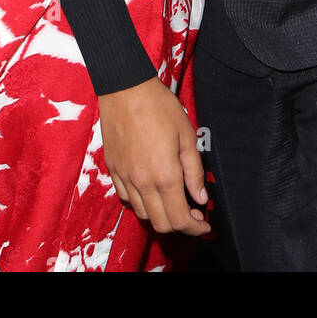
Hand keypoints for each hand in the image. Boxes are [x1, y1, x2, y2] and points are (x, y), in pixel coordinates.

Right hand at [98, 76, 209, 235]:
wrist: (125, 89)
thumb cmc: (160, 107)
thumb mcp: (187, 136)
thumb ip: (194, 171)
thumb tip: (200, 198)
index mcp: (165, 176)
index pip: (180, 219)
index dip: (194, 228)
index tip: (203, 225)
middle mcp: (143, 183)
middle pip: (161, 224)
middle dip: (179, 224)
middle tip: (191, 211)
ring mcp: (125, 178)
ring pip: (142, 214)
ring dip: (160, 214)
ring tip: (171, 199)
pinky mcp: (113, 170)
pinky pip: (126, 198)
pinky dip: (140, 202)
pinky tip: (150, 188)